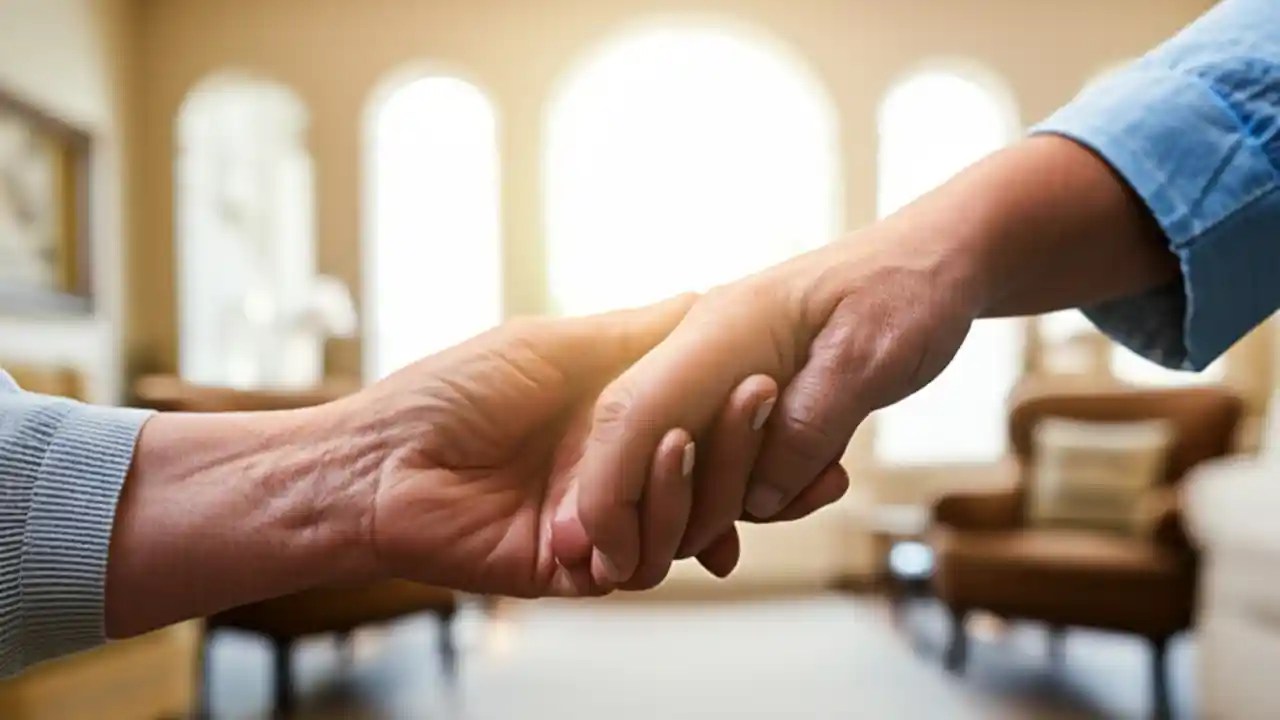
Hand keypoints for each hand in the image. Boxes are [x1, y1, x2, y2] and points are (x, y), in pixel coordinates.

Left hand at [323, 296, 783, 596]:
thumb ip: (634, 337)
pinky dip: (646, 533)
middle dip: (744, 448)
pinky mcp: (572, 570)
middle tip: (760, 401)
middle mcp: (617, 475)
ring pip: (683, 525)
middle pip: (711, 479)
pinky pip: (634, 565)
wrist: (379, 459)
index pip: (706, 425)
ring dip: (694, 484)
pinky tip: (635, 493)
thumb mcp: (555, 346)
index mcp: (618, 422)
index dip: (751, 414)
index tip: (790, 385)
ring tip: (682, 438)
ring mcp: (598, 525)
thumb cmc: (453, 392)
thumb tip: (703, 299)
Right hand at [560, 215, 983, 587]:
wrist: (935, 259)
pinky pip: (725, 453)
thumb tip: (758, 500)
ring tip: (798, 498)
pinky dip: (754, 487)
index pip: (633, 412)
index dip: (607, 486)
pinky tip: (809, 488)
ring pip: (679, 454)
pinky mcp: (744, 390)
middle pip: (636, 437)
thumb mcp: (870, 357)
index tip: (606, 548)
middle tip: (683, 554)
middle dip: (646, 503)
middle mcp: (705, 349)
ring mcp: (722, 369)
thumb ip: (807, 429)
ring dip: (720, 498)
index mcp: (721, 330)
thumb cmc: (907, 290)